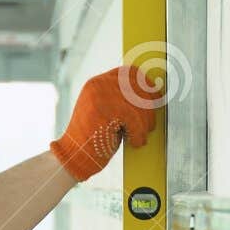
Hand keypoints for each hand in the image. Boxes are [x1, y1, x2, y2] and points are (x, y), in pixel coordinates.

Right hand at [48, 66, 158, 181]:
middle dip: (148, 106)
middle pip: (136, 86)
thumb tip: (151, 94)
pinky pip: (133, 117)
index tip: (155, 98)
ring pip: (137, 103)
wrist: (73, 157)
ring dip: (145, 123)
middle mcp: (97, 85)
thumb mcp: (107, 113)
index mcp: (97, 83)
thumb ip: (121, 100)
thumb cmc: (94, 139)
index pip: (128, 73)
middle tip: (149, 124)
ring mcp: (98, 96)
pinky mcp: (101, 110)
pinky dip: (138, 133)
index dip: (146, 84)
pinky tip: (134, 142)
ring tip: (140, 136)